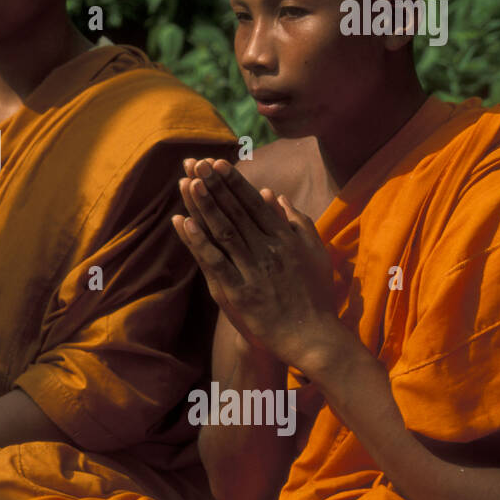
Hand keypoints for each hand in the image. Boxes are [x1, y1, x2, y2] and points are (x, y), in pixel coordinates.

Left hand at [172, 158, 345, 376]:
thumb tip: (274, 195)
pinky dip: (199, 242)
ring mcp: (253, 271)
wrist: (312, 337)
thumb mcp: (314, 252)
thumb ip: (296, 221)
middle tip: (197, 163)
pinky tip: (183, 223)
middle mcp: (269, 250)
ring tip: (188, 182)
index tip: (218, 163)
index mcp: (285, 238)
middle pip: (236, 212)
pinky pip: (215, 262)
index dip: (234, 182)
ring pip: (224, 231)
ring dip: (204, 205)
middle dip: (215, 186)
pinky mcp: (239, 292)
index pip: (254, 203)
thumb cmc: (315, 294)